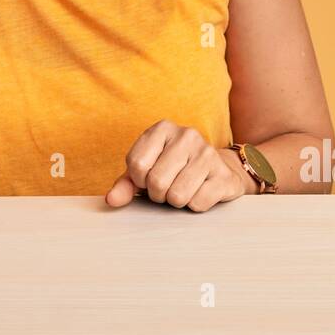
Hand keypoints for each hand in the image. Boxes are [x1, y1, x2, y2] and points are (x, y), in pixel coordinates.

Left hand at [105, 120, 254, 211]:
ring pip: (177, 195)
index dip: (140, 180)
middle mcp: (186, 135)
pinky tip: (200, 191)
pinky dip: (195, 205)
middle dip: (158, 194)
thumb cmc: (173, 169)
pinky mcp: (223, 175)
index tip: (149, 177)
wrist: (216, 170)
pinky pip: (198, 203)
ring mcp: (207, 154)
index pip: (136, 165)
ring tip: (183, 188)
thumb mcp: (145, 171)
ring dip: (176, 201)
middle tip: (167, 186)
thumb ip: (126, 184)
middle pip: (156, 182)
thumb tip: (111, 199)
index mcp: (162, 129)